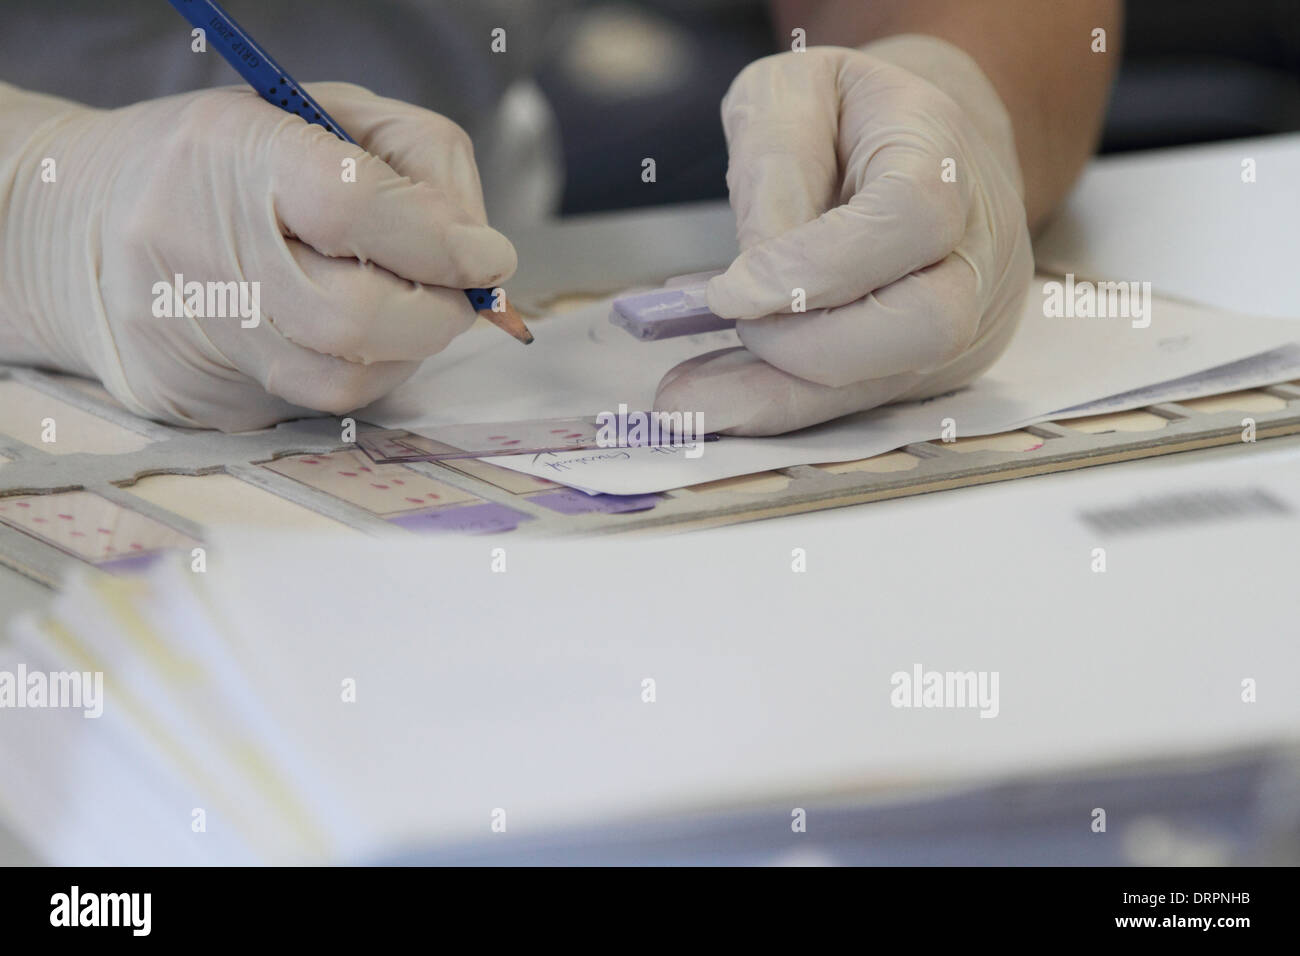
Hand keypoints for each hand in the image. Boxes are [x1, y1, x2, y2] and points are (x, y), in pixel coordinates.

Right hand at [0, 82, 514, 429]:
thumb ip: (419, 167)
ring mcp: (190, 336)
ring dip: (406, 350)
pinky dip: (362, 373)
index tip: (488, 256)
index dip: (439, 240)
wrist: (88, 225)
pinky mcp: (199, 397)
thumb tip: (480, 257)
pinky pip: (318, 406)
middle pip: (354, 317)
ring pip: (345, 380)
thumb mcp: (322, 116)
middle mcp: (195, 248)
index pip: (351, 206)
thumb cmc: (228, 163)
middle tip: (461, 294)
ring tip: (402, 306)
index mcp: (228, 153)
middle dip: (438, 313)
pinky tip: (352, 338)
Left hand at [655, 39, 1033, 434]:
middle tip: (730, 325)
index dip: (815, 267)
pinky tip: (716, 405)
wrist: (925, 152)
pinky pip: (857, 404)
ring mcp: (962, 318)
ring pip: (889, 384)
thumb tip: (755, 267)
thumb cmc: (852, 120)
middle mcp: (973, 250)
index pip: (907, 219)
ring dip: (782, 398)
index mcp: (944, 157)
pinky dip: (782, 407)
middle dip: (810, 346)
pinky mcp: (925, 366)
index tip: (728, 291)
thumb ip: (773, 162)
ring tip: (690, 400)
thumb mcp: (796, 92)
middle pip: (926, 325)